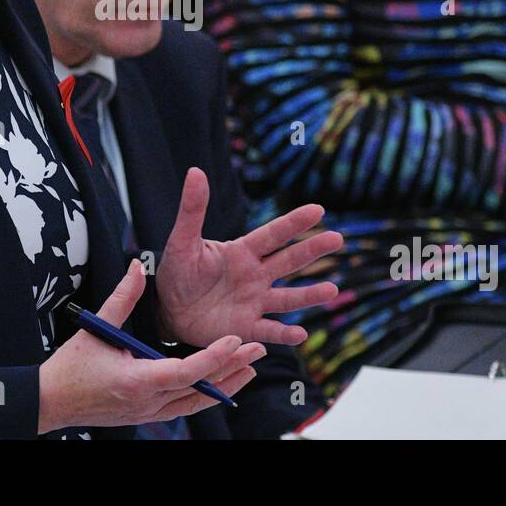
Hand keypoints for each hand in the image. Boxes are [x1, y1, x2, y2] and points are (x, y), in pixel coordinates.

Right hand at [37, 260, 265, 433]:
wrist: (51, 402)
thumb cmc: (71, 366)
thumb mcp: (96, 328)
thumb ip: (122, 297)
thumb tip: (137, 266)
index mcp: (137, 380)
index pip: (186, 372)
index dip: (214, 358)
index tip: (235, 340)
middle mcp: (148, 402)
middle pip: (200, 388)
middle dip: (231, 369)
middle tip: (257, 349)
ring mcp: (149, 413)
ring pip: (197, 403)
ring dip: (226, 386)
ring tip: (250, 368)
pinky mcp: (146, 415)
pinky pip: (185, 408)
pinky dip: (206, 395)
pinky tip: (221, 385)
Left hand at [154, 167, 342, 347]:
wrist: (168, 310)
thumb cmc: (178, 272)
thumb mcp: (182, 241)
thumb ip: (192, 210)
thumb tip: (195, 171)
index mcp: (242, 252)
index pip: (273, 234)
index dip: (294, 222)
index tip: (318, 210)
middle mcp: (254, 275)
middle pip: (288, 261)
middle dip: (312, 250)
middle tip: (337, 239)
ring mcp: (253, 302)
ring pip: (287, 299)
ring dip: (309, 295)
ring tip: (332, 291)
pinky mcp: (246, 327)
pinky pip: (269, 330)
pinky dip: (284, 334)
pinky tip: (300, 335)